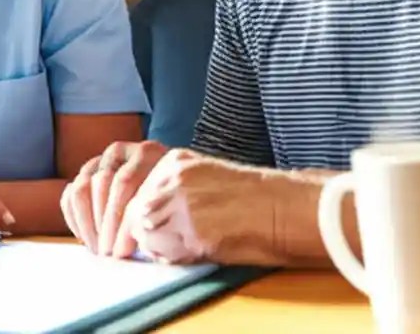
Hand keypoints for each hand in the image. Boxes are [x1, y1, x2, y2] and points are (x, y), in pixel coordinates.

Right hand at [61, 140, 166, 256]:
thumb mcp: (173, 204)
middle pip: (101, 184)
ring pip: (81, 188)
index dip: (119, 219)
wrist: (166, 187)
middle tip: (107, 252)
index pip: (124, 182)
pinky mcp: (84, 175)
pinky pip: (69, 196)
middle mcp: (119, 151)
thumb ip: (158, 215)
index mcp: (146, 152)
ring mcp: (99, 161)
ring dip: (86, 224)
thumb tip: (142, 241)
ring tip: (98, 248)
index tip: (120, 249)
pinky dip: (75, 220)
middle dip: (103, 224)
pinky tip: (86, 239)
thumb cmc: (172, 202)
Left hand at [125, 148, 264, 263]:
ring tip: (186, 246)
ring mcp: (182, 205)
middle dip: (142, 235)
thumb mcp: (205, 178)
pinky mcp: (193, 234)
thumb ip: (172, 190)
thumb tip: (142, 218)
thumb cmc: (250, 197)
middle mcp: (173, 179)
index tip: (136, 233)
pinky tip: (196, 252)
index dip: (136, 218)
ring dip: (159, 247)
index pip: (136, 192)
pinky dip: (173, 259)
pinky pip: (166, 254)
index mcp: (175, 161)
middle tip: (159, 246)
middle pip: (136, 214)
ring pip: (146, 236)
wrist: (283, 209)